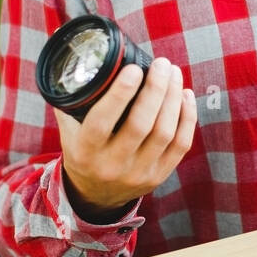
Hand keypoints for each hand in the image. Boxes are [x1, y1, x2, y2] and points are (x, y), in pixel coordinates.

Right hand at [53, 57, 196, 221]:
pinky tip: (185, 95)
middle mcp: (112, 165)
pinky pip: (181, 145)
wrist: (95, 196)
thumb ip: (75, 100)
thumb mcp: (69, 131)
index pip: (102, 121)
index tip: (134, 68)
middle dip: (155, 89)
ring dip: (173, 98)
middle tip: (161, 63)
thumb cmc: (83, 151)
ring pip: (164, 133)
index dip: (120, 94)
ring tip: (173, 72)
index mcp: (85, 151)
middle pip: (141, 125)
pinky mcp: (159, 176)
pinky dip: (187, 117)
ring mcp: (139, 173)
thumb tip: (83, 60)